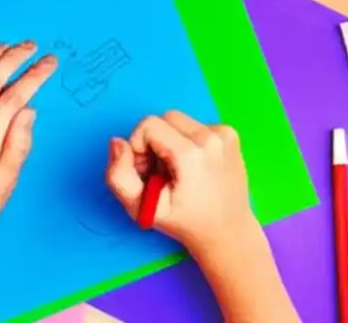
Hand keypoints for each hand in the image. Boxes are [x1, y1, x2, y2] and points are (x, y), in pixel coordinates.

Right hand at [106, 112, 255, 254]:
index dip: (138, 147)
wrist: (227, 230)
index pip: (148, 125)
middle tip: (160, 173)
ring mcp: (225, 134)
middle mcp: (212, 138)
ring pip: (180, 121)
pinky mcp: (230, 135)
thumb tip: (117, 142)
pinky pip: (197, 126)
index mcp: (192, 153)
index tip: (147, 171)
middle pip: (165, 118)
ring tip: (177, 171)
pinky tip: (193, 167)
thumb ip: (119, 176)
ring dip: (171, 141)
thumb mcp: (143, 208)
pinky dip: (188, 142)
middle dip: (154, 142)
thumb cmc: (185, 222)